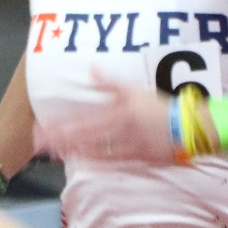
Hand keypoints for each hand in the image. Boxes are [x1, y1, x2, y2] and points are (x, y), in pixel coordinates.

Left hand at [35, 74, 175, 165]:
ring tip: (53, 152)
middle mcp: (118, 133)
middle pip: (83, 139)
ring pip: (93, 152)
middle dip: (59, 142)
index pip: (82, 122)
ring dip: (71, 152)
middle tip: (39, 144)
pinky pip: (109, 161)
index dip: (61, 127)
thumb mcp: (136, 90)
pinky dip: (92, 160)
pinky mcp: (135, 158)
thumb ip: (111, 81)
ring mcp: (125, 148)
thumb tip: (91, 67)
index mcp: (118, 114)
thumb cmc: (162, 107)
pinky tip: (79, 160)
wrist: (188, 129)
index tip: (43, 128)